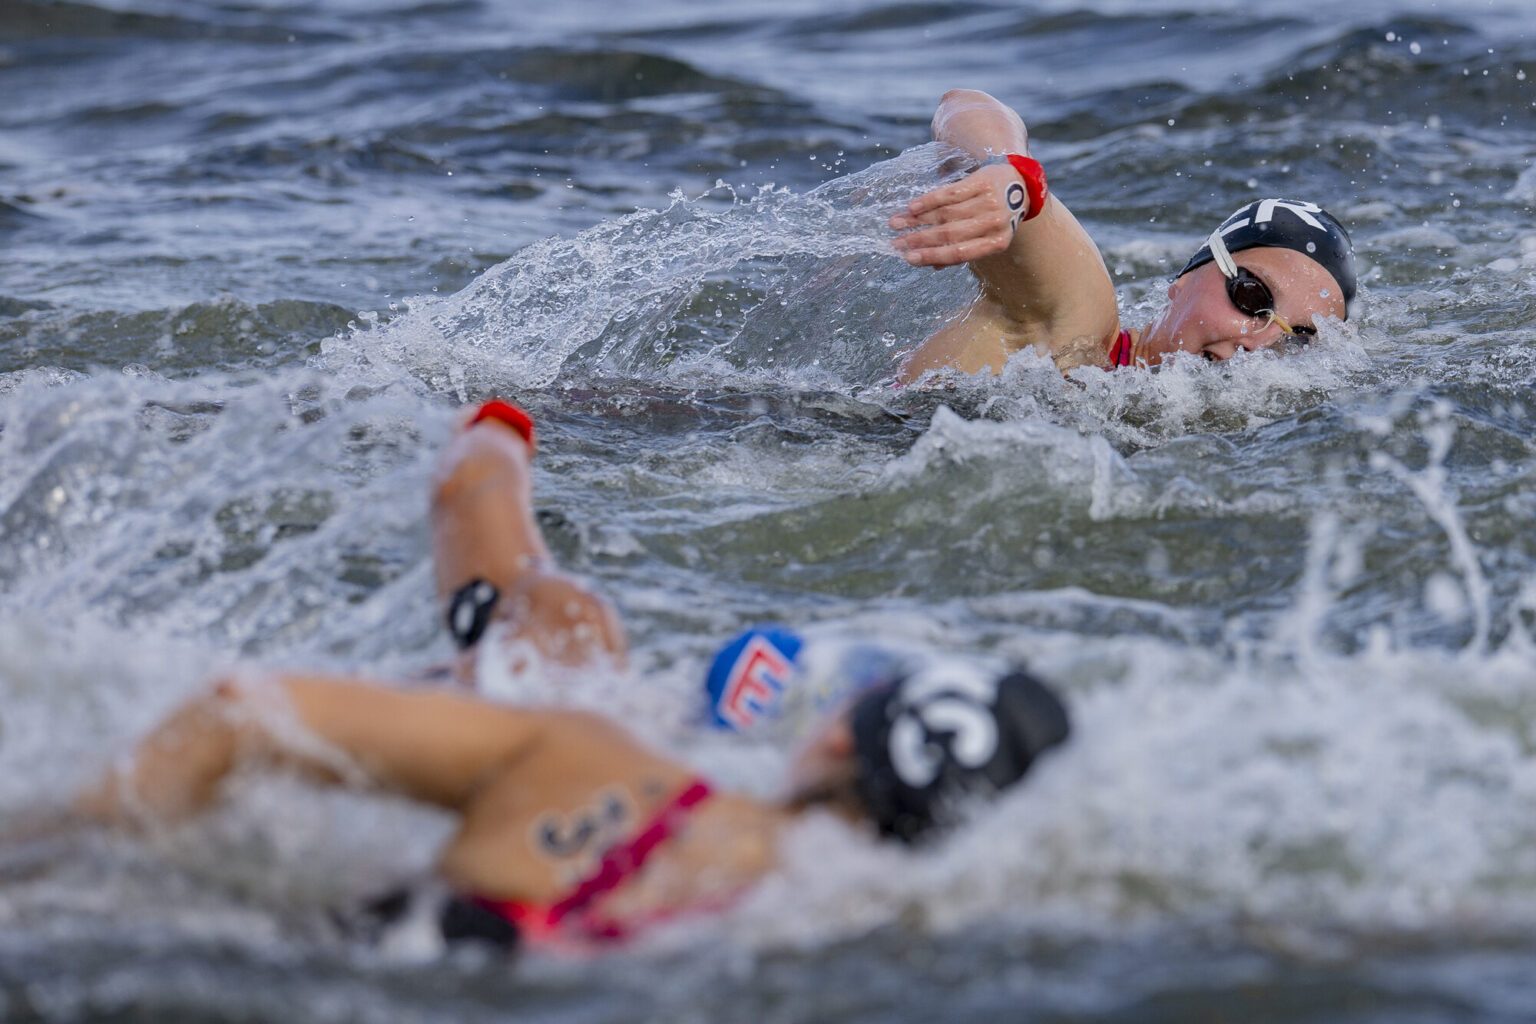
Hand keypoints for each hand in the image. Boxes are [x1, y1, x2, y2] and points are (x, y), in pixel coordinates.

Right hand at [889, 163, 1028, 268]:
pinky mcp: (981, 181)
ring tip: (896, 224)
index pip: (960, 252)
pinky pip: (949, 193)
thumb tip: (931, 265)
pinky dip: (928, 201)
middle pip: (950, 233)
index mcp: (998, 242)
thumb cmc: (999, 215)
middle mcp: (995, 221)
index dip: (932, 255)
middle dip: (919, 239)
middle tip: (897, 244)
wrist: (1020, 181)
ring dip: (917, 220)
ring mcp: (989, 200)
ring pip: (946, 213)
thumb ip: (963, 250)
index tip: (909, 258)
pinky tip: (912, 207)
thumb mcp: (989, 237)